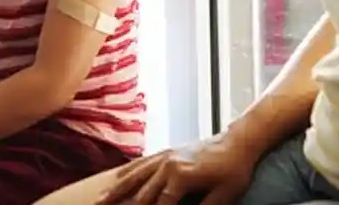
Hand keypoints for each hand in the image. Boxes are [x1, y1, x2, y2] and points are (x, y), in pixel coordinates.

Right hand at [96, 136, 258, 204]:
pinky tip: (116, 179)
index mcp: (181, 176)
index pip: (159, 204)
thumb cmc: (234, 170)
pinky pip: (142, 163)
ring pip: (134, 176)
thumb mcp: (224, 195)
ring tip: (99, 201)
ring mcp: (165, 157)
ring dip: (115, 190)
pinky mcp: (167, 153)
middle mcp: (168, 165)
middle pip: (140, 191)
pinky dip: (127, 172)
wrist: (239, 141)